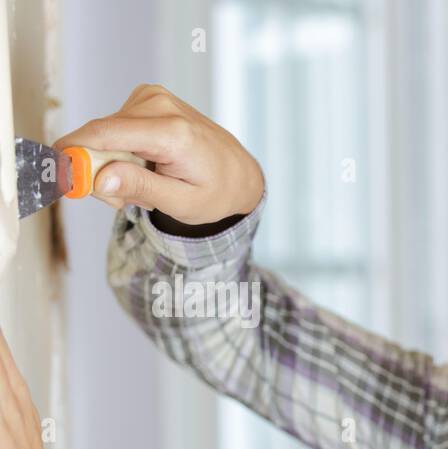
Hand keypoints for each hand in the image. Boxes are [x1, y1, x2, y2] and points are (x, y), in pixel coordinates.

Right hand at [53, 83, 264, 224]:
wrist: (238, 174)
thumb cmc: (215, 191)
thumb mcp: (183, 203)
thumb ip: (141, 189)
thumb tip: (100, 179)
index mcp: (173, 133)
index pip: (106, 133)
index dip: (74, 151)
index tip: (58, 171)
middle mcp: (162, 106)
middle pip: (100, 136)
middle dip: (100, 171)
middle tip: (122, 200)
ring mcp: (154, 97)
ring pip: (104, 133)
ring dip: (113, 162)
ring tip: (146, 181)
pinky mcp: (147, 97)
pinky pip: (115, 126)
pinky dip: (122, 149)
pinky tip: (146, 163)